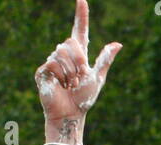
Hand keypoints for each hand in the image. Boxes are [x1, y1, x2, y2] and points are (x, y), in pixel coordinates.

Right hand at [34, 0, 120, 121]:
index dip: (81, 16)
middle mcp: (64, 55)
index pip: (79, 31)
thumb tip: (118, 44)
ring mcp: (51, 61)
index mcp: (79, 55)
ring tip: (71, 84)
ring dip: (71, 71)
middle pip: (70, 42)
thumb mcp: (98, 77)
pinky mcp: (42, 70)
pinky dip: (62, 76)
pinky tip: (62, 85)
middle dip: (79, 60)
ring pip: (60, 52)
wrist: (71, 113)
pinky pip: (52, 63)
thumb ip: (105, 60)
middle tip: (80, 76)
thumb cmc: (84, 98)